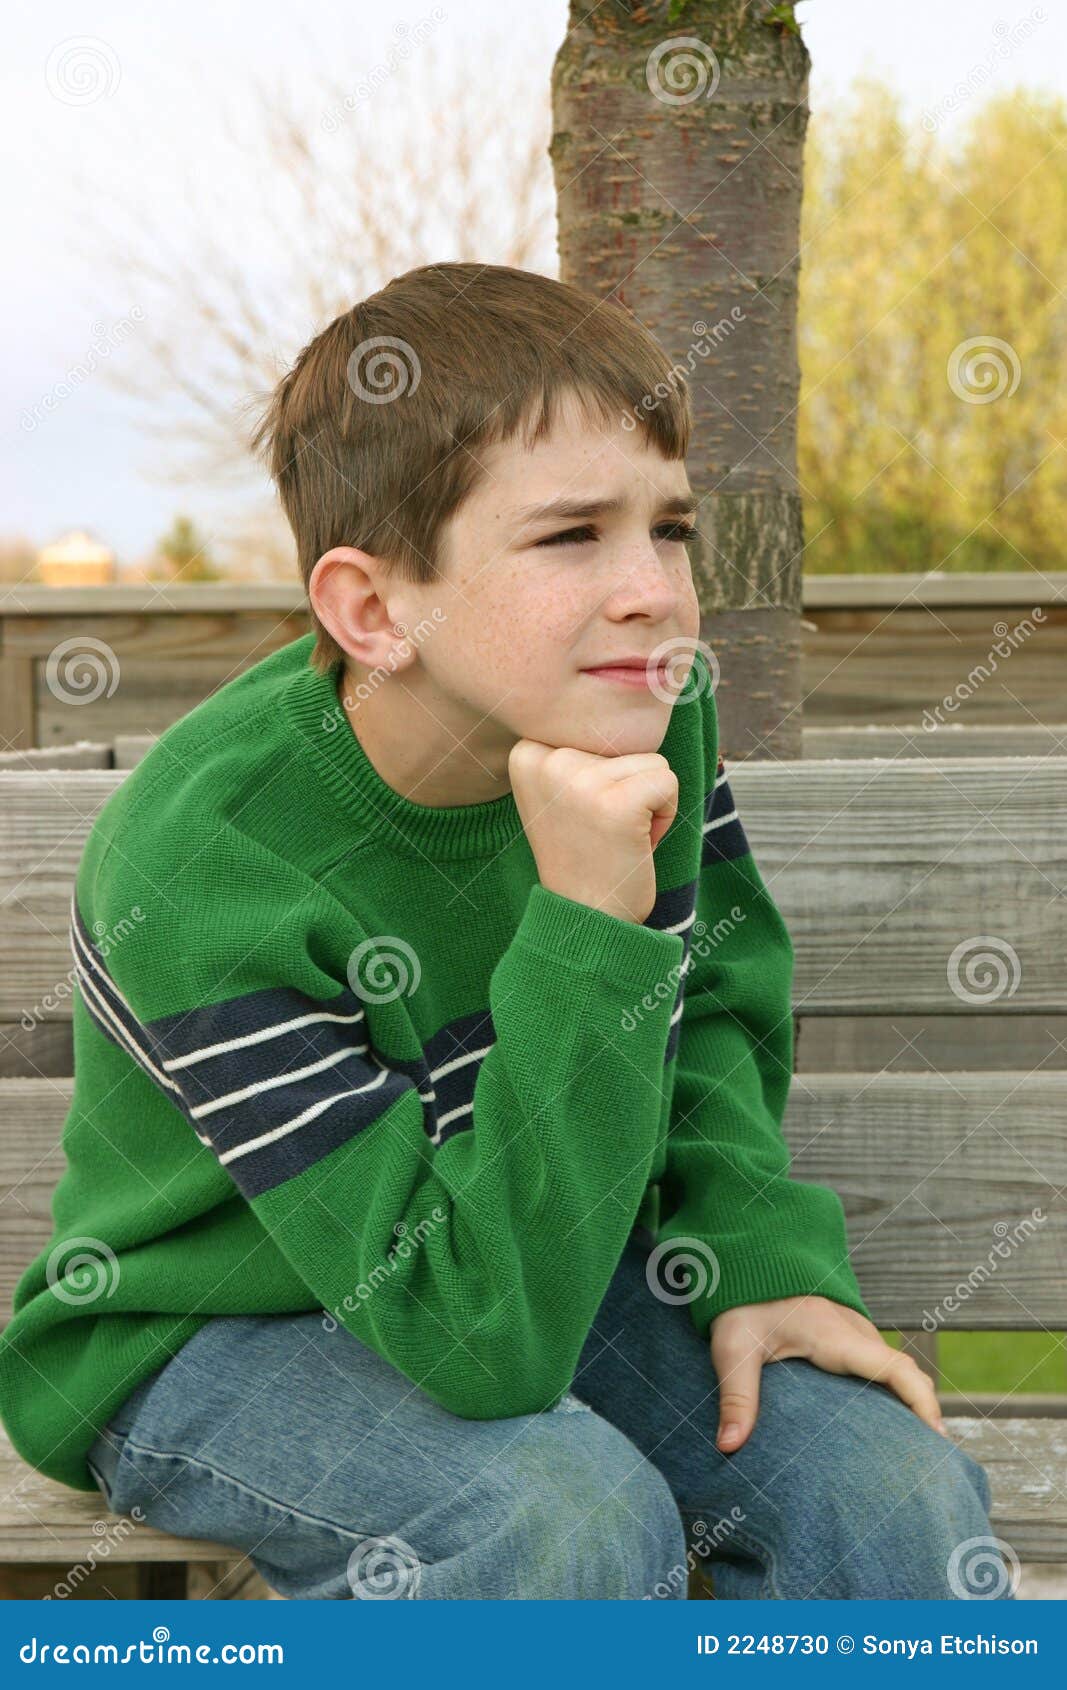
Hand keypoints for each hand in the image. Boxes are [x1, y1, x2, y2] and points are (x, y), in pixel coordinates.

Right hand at [508, 739, 677, 924]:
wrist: (583, 918)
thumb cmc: (583, 853)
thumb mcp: (562, 790)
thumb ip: (578, 749)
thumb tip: (632, 698)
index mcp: (527, 752)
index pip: (598, 728)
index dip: (605, 773)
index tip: (581, 812)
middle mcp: (547, 760)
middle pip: (625, 742)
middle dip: (627, 786)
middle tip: (602, 829)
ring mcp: (581, 780)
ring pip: (651, 762)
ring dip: (648, 802)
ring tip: (618, 836)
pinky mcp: (618, 802)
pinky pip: (669, 784)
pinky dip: (665, 817)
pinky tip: (635, 843)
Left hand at [709, 1295, 946, 1452]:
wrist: (748, 1256)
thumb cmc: (742, 1299)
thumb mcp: (733, 1346)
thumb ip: (736, 1395)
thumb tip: (729, 1446)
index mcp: (835, 1336)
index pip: (895, 1368)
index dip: (922, 1401)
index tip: (936, 1437)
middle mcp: (853, 1331)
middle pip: (905, 1373)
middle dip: (924, 1412)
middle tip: (931, 1462)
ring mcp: (852, 1330)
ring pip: (893, 1367)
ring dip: (908, 1401)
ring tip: (912, 1451)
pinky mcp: (844, 1333)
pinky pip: (877, 1363)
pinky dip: (891, 1389)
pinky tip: (881, 1421)